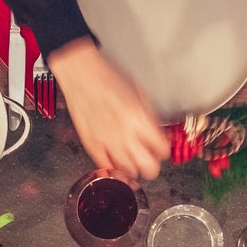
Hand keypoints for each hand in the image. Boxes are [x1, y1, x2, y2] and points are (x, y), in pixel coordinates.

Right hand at [49, 38, 167, 178]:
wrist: (82, 75)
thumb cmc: (108, 79)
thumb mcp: (139, 94)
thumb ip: (151, 117)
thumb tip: (160, 134)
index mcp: (140, 118)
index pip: (162, 149)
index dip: (164, 150)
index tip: (161, 148)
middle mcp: (125, 134)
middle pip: (148, 167)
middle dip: (152, 165)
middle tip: (151, 159)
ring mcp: (107, 141)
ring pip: (128, 171)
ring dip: (134, 167)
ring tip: (133, 159)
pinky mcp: (91, 144)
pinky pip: (106, 166)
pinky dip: (114, 166)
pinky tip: (116, 158)